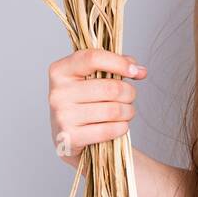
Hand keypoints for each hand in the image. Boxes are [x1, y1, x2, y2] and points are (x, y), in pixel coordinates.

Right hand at [47, 49, 143, 170]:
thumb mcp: (92, 77)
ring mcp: (62, 116)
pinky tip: (120, 125)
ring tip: (126, 111)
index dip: (119, 63)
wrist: (66, 135)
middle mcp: (58, 92)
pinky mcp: (69, 137)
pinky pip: (107, 130)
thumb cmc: (82, 101)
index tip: (135, 71)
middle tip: (130, 96)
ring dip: (128, 111)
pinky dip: (121, 127)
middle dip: (129, 93)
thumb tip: (139, 70)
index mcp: (60, 71)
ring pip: (112, 110)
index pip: (93, 58)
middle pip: (110, 88)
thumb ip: (115, 66)